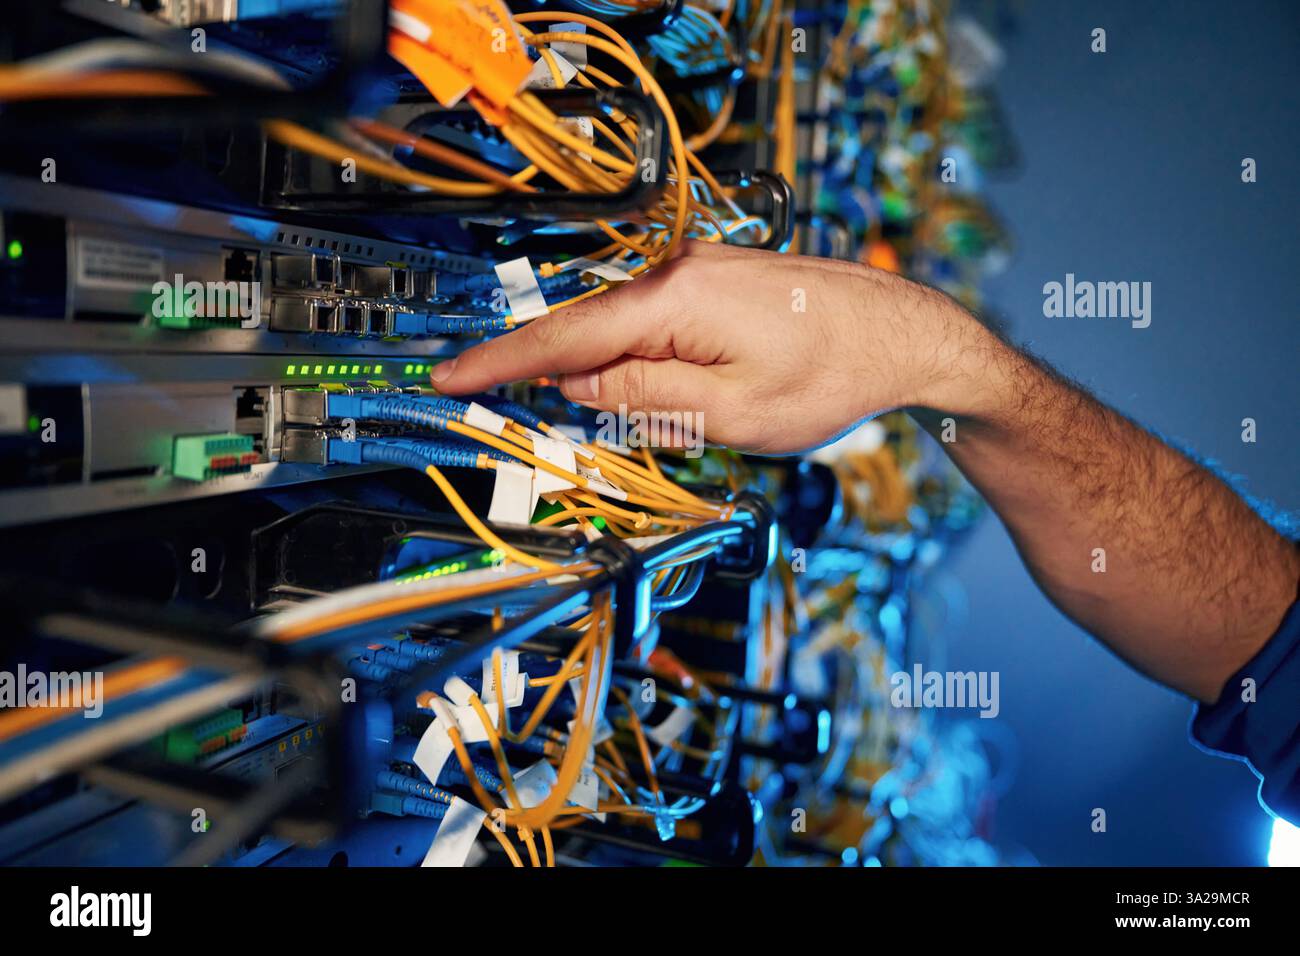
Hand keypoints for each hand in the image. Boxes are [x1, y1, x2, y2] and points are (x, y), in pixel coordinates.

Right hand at [431, 240, 975, 453]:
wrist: (906, 334)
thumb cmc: (834, 375)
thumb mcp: (731, 413)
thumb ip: (642, 398)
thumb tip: (574, 385)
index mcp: (674, 302)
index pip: (563, 338)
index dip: (500, 361)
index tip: (449, 375)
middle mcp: (678, 273)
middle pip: (587, 332)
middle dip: (550, 375)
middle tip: (513, 405)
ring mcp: (697, 272)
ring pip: (623, 331)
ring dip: (608, 374)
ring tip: (647, 412)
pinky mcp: (715, 281)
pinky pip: (654, 323)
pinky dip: (639, 358)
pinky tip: (661, 387)